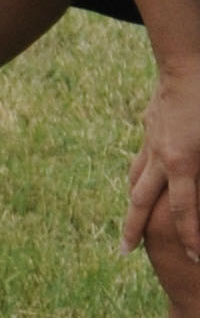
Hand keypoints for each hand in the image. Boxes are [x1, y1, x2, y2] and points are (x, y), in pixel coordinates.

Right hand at [125, 65, 199, 270]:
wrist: (190, 59)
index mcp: (185, 163)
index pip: (186, 213)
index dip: (192, 238)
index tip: (196, 258)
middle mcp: (162, 158)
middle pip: (143, 203)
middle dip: (133, 230)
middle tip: (125, 252)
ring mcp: (152, 140)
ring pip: (135, 178)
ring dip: (132, 201)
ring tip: (129, 216)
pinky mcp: (150, 124)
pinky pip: (142, 154)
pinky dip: (140, 168)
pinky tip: (144, 170)